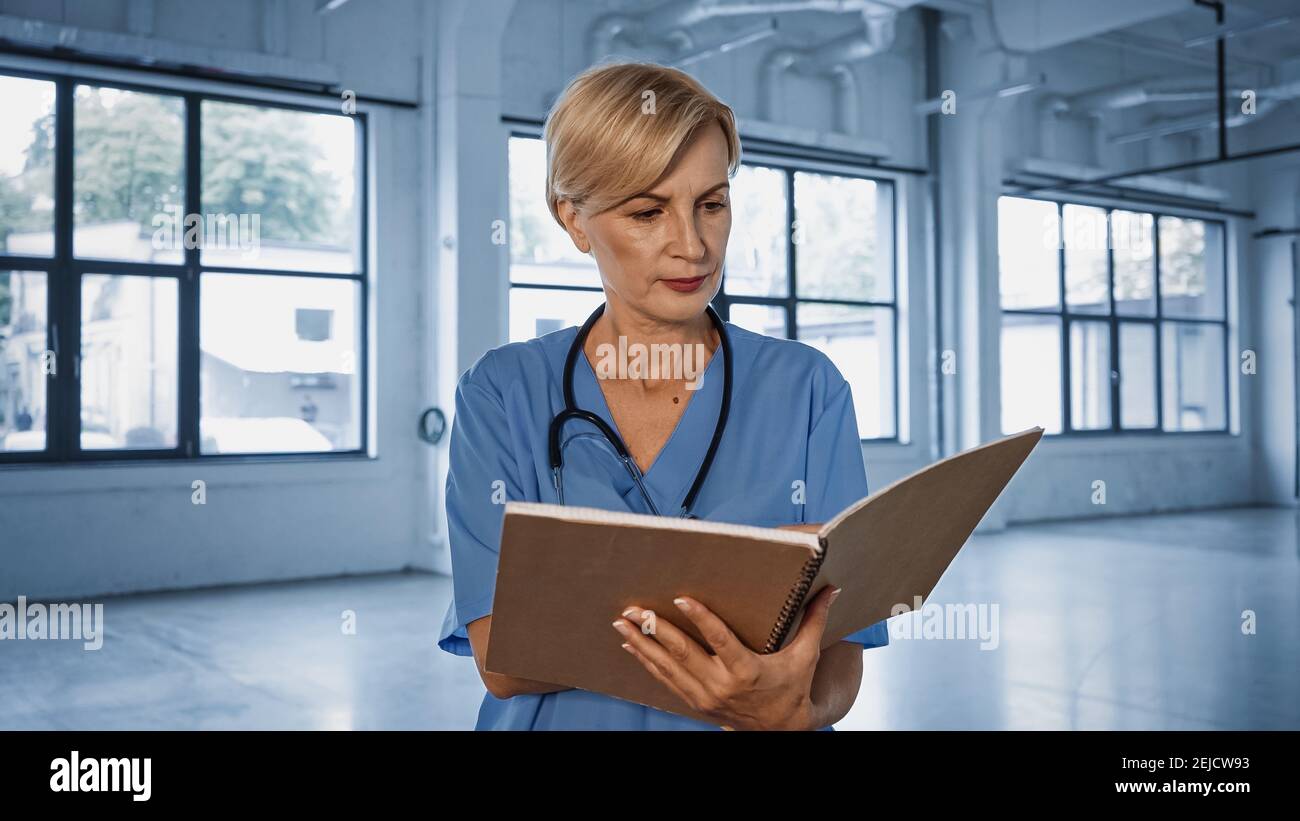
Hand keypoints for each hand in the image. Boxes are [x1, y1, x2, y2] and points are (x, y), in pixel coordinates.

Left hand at [611, 585, 842, 730]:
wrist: (780, 730)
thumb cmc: (792, 687)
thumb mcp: (806, 656)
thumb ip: (814, 621)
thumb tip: (832, 589)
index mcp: (747, 671)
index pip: (718, 640)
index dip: (699, 618)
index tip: (680, 599)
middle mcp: (721, 685)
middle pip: (682, 654)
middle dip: (654, 630)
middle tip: (633, 610)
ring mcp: (704, 696)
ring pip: (666, 667)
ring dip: (641, 644)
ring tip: (622, 623)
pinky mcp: (695, 701)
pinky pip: (664, 680)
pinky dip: (646, 662)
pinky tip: (630, 645)